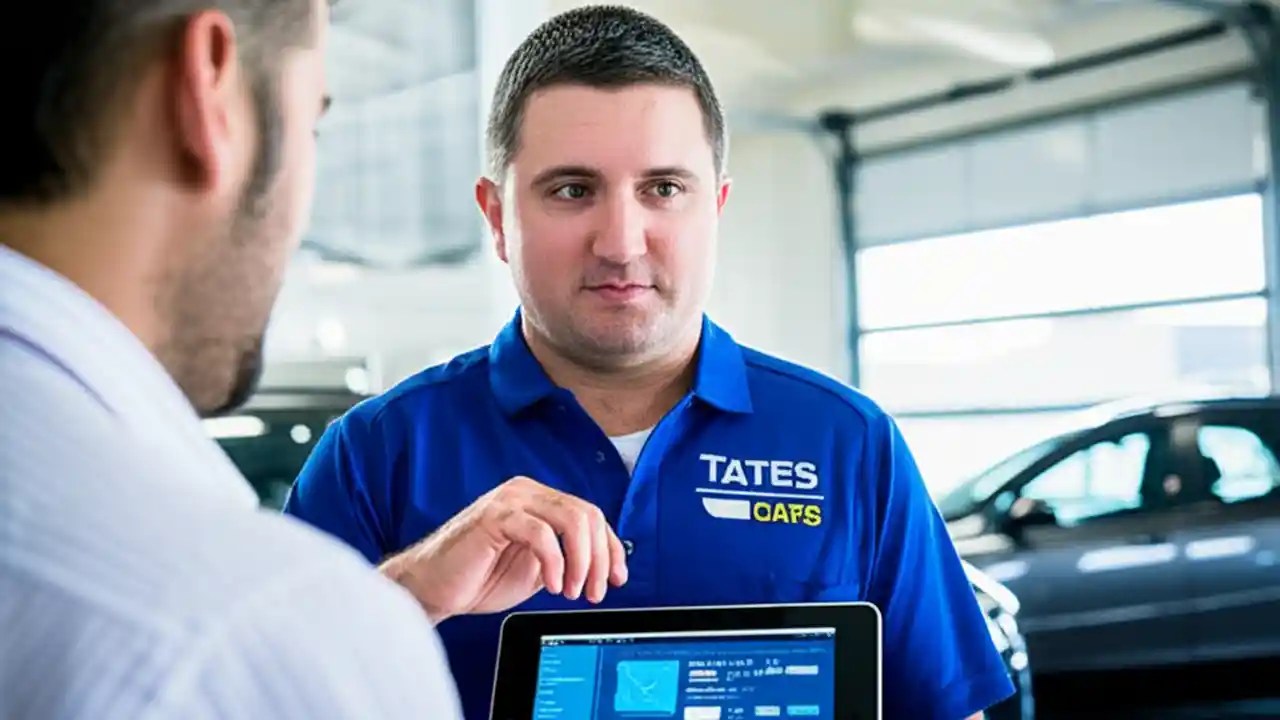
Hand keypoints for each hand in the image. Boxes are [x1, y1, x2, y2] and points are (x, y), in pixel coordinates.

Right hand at [379, 476, 628, 622]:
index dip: (611, 548)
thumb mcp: (538, 568)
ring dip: (581, 561)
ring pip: (571, 519)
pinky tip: (550, 585)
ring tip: (572, 590)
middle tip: (594, 592)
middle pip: (587, 515)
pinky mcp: (493, 516)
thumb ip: (568, 558)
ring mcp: (510, 500)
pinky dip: (555, 562)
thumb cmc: (479, 577)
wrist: (432, 587)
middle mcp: (527, 493)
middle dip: (600, 559)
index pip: (592, 515)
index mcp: (540, 501)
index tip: (618, 578)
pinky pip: (540, 532)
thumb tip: (607, 567)